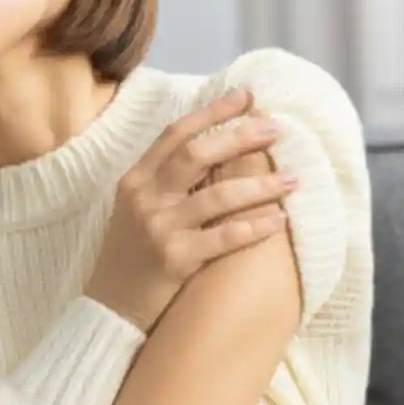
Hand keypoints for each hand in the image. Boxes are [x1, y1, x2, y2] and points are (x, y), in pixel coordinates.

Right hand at [84, 89, 299, 333]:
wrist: (110, 307)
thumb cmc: (131, 255)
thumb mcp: (136, 209)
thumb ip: (165, 180)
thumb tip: (216, 150)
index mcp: (135, 179)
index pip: (176, 133)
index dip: (212, 112)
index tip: (246, 97)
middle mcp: (145, 198)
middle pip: (198, 155)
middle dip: (241, 138)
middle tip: (276, 130)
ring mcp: (160, 228)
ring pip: (219, 196)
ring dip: (261, 185)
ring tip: (293, 179)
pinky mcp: (176, 259)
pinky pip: (225, 237)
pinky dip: (256, 227)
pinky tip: (280, 220)